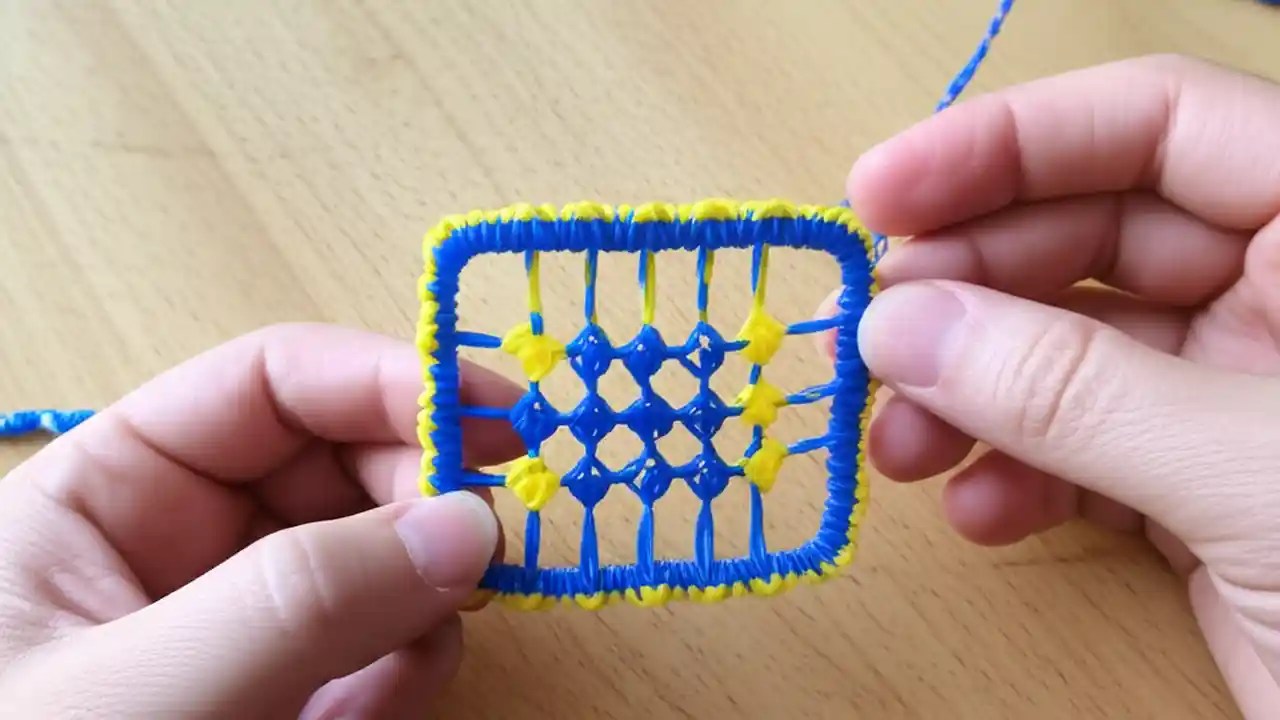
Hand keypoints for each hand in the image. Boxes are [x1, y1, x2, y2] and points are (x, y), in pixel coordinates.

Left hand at [0, 324, 523, 717]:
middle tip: (478, 552)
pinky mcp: (296, 694)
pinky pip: (388, 648)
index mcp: (111, 494)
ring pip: (387, 557)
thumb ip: (298, 603)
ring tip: (387, 681)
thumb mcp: (142, 699)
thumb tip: (466, 525)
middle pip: (347, 460)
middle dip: (419, 498)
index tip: (490, 412)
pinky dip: (405, 675)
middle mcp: (188, 544)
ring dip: (419, 603)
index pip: (268, 384)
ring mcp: (251, 623)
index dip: (382, 377)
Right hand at [820, 55, 1279, 716]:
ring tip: (898, 439)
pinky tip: (976, 509)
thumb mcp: (1257, 474)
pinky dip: (1013, 476)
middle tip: (873, 333)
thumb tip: (901, 325)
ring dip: (967, 392)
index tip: (884, 192)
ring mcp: (1239, 409)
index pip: (1163, 128)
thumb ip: (1075, 391)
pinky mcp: (1203, 502)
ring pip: (1068, 356)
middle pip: (1090, 240)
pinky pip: (1080, 456)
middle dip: (969, 287)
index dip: (1012, 143)